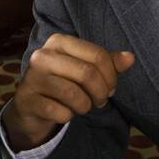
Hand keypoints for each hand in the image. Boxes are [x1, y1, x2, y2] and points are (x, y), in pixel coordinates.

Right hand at [3, 33, 133, 149]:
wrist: (30, 105)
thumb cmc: (62, 82)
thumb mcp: (84, 68)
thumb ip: (107, 62)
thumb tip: (130, 58)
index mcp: (59, 41)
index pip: (97, 55)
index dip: (111, 75)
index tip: (110, 88)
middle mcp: (42, 55)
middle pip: (87, 74)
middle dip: (101, 92)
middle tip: (100, 101)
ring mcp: (32, 78)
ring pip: (74, 95)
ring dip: (85, 106)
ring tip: (82, 106)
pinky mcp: (27, 100)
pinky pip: (60, 113)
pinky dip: (68, 117)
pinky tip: (64, 113)